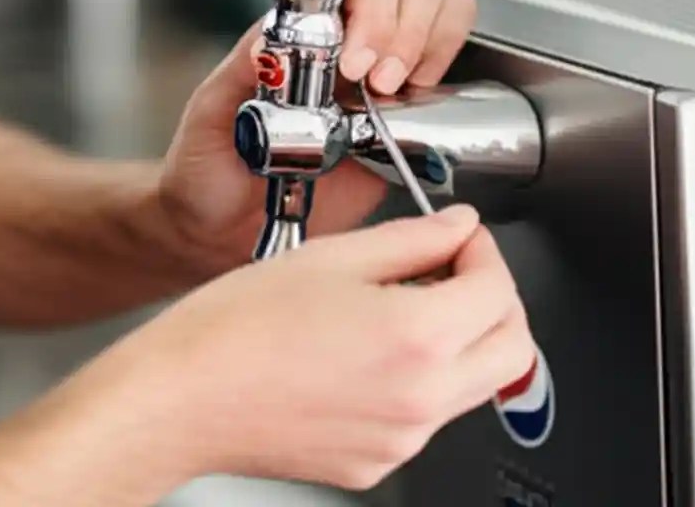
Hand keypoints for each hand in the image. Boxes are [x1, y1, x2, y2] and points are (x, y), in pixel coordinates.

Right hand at [67, 206, 532, 492]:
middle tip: (456, 272)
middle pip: (513, 349)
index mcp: (417, 338)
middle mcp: (420, 400)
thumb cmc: (234, 330)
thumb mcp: (330, 256)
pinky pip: (424, 418)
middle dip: (495, 301)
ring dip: (460, 342)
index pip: (498, 288)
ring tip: (398, 309)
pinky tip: (363, 354)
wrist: (180, 398)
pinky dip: (417, 381)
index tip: (460, 239)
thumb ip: (411, 239)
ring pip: (473, 386)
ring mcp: (400, 441)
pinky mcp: (374, 464)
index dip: (484, 251)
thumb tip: (457, 229)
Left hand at [160, 0, 476, 269]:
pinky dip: (449, 73)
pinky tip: (416, 108)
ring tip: (397, 90)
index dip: (371, 5)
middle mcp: (351, 42)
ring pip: (445, 9)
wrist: (227, 231)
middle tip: (379, 79)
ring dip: (433, 40)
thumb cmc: (209, 170)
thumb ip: (239, 70)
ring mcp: (387, 77)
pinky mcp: (414, 122)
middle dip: (407, 21)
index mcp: (304, 31)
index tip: (354, 62)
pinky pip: (455, 73)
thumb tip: (272, 38)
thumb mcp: (211, 112)